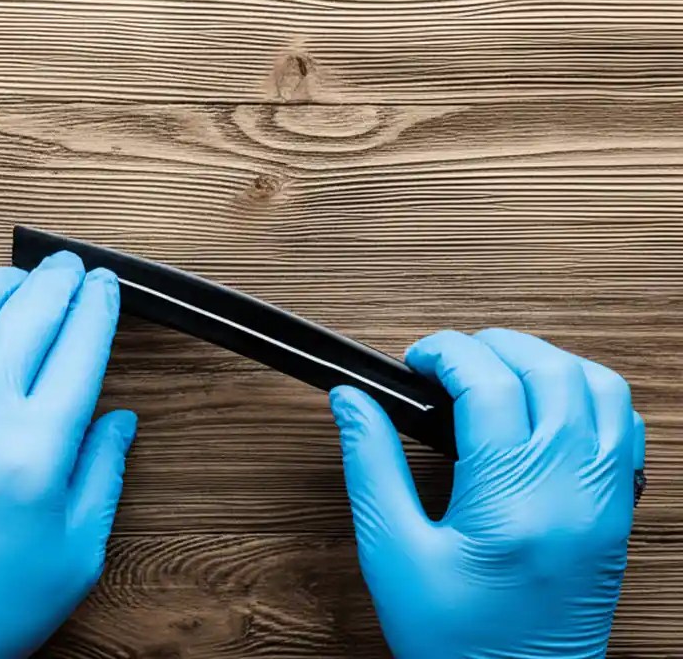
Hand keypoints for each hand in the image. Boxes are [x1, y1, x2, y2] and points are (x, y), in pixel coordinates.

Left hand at [0, 251, 135, 658]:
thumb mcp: (78, 548)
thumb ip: (103, 473)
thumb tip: (120, 418)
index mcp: (37, 447)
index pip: (78, 349)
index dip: (97, 308)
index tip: (106, 286)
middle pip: (27, 317)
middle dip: (55, 282)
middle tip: (69, 266)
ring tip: (18, 278)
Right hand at [330, 328, 643, 658]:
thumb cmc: (455, 640)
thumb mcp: (392, 553)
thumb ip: (372, 466)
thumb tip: (352, 400)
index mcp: (513, 496)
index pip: (489, 383)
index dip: (445, 353)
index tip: (414, 360)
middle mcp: (572, 488)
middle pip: (549, 369)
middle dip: (492, 345)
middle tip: (447, 360)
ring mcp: (604, 498)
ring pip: (599, 387)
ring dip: (545, 361)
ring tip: (496, 373)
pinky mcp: (617, 513)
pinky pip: (623, 426)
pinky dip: (588, 396)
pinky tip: (547, 408)